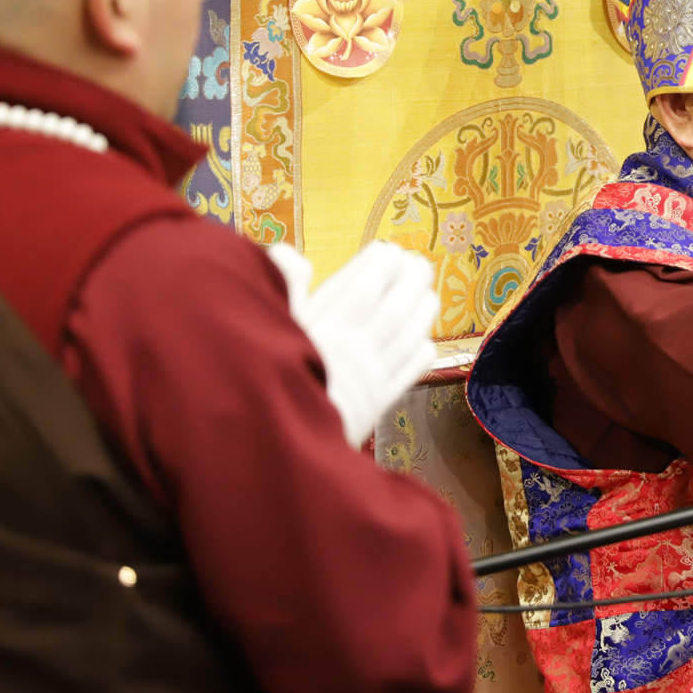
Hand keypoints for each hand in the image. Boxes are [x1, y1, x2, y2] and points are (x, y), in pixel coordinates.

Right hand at [275, 241, 440, 446]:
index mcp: (324, 330)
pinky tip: (426, 342)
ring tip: (429, 293)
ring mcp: (370, 378)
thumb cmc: (262, 378)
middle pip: (392, 309)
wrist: (276, 443)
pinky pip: (408, 374)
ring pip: (406, 338)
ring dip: (422, 313)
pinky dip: (421, 356)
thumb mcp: (266, 329)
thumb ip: (282, 290)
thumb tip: (285, 252)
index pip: (360, 289)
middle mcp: (353, 350)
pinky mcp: (378, 405)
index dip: (378, 267)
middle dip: (409, 283)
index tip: (387, 250)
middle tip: (418, 263)